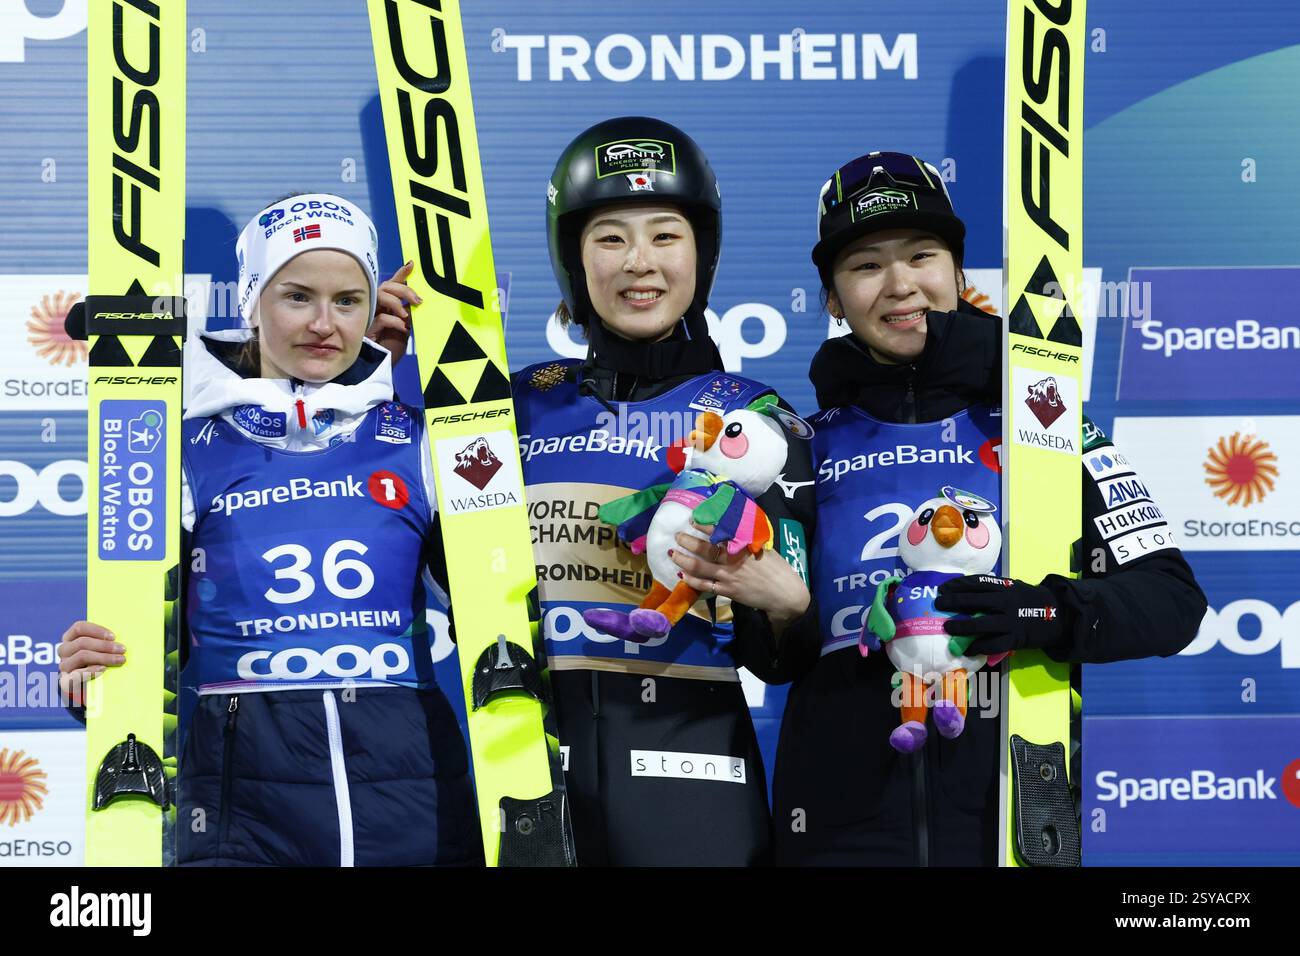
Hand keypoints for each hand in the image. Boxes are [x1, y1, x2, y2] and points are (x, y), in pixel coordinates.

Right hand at [57, 620, 125, 706]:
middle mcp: (64, 650)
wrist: (88, 687)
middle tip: (122, 649)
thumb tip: (124, 635)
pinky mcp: (66, 680)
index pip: (79, 628)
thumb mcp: (99, 649)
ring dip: (103, 657)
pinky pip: (77, 673)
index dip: (96, 630)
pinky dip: (92, 670)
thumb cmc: (98, 661)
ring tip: (120, 659)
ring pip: (82, 656)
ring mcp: (64, 665)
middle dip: (105, 645)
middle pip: (82, 642)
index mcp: (70, 638)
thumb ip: (105, 641)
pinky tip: (104, 669)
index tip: (114, 636)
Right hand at [367, 261, 421, 365]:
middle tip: (418, 301)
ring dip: (396, 302)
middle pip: (386, 286)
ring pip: (380, 294)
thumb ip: (409, 314)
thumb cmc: (392, 349)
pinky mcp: (366, 329)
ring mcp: (369, 316)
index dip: (401, 274)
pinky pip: (380, 318)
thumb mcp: (406, 328)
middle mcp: (376, 308)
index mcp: (386, 306)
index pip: (393, 286)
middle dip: (404, 289)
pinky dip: (394, 321)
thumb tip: (417, 301)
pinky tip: (402, 329)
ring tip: (406, 316)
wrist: (381, 368)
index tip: (412, 264)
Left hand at [670, 523, 809, 626]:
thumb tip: (732, 527)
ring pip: (699, 567)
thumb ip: (747, 539)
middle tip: (677, 535)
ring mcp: (728, 577)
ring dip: (683, 559)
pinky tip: (682, 575)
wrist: (784, 594)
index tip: (692, 518)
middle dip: (688, 541)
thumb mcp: (764, 548)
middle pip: (704, 549)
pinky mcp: (727, 591)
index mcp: (743, 546)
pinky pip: (705, 586)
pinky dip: (692, 580)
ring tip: (673, 553)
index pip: (720, 532)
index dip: (704, 525)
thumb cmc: (776, 568)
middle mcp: (733, 560)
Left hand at [935, 575, 1064, 656]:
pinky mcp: (1015, 639)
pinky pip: (992, 644)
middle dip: (953, 602)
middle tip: (938, 604)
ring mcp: (1010, 622)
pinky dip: (978, 647)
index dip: (957, 585)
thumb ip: (994, 589)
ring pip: (981, 625)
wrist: (1058, 615)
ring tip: (947, 628)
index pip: (977, 583)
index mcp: (1005, 587)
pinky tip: (966, 649)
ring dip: (961, 627)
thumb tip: (964, 590)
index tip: (943, 588)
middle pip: (974, 601)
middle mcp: (1006, 603)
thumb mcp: (1014, 587)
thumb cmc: (1029, 600)